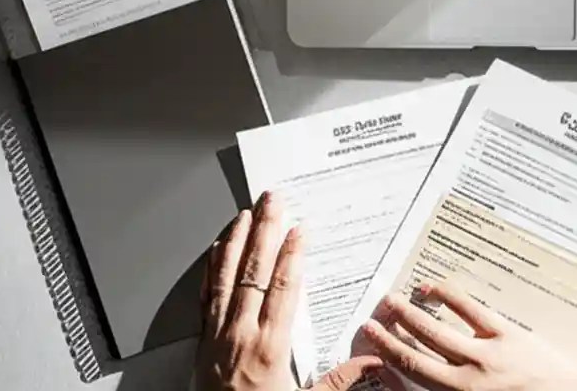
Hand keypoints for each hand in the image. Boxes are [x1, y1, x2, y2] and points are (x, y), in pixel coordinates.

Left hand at [196, 191, 381, 390]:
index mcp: (270, 347)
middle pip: (253, 271)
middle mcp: (240, 335)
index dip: (291, 255)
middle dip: (264, 232)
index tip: (299, 229)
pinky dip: (211, 269)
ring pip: (225, 277)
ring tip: (244, 214)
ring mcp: (217, 335)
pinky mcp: (202, 342)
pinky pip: (205, 296)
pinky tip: (216, 251)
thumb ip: (339, 379)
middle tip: (272, 202)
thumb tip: (374, 360)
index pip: (282, 288)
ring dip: (235, 241)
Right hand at [358, 283, 576, 390]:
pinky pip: (472, 310)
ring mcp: (488, 350)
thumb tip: (420, 380)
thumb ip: (451, 389)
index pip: (413, 368)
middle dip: (393, 330)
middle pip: (420, 346)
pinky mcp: (509, 334)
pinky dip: (449, 296)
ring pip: (440, 327)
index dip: (387, 351)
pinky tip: (434, 288)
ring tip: (393, 298)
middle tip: (374, 315)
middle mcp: (468, 373)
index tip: (370, 338)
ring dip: (413, 312)